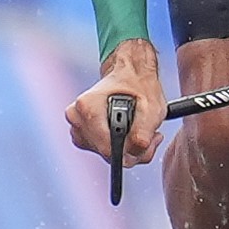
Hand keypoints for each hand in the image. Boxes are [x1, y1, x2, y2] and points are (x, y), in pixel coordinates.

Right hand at [65, 40, 167, 169]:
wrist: (130, 75)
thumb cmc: (139, 87)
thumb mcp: (152, 107)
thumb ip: (145, 131)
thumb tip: (135, 150)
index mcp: (88, 106)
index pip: (106, 146)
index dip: (129, 150)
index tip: (146, 142)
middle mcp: (76, 116)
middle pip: (104, 151)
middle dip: (130, 149)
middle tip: (148, 135)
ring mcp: (76, 125)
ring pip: (103, 153)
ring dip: (125, 148)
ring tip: (138, 130)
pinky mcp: (80, 132)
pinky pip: (99, 149)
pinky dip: (116, 145)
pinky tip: (128, 132)